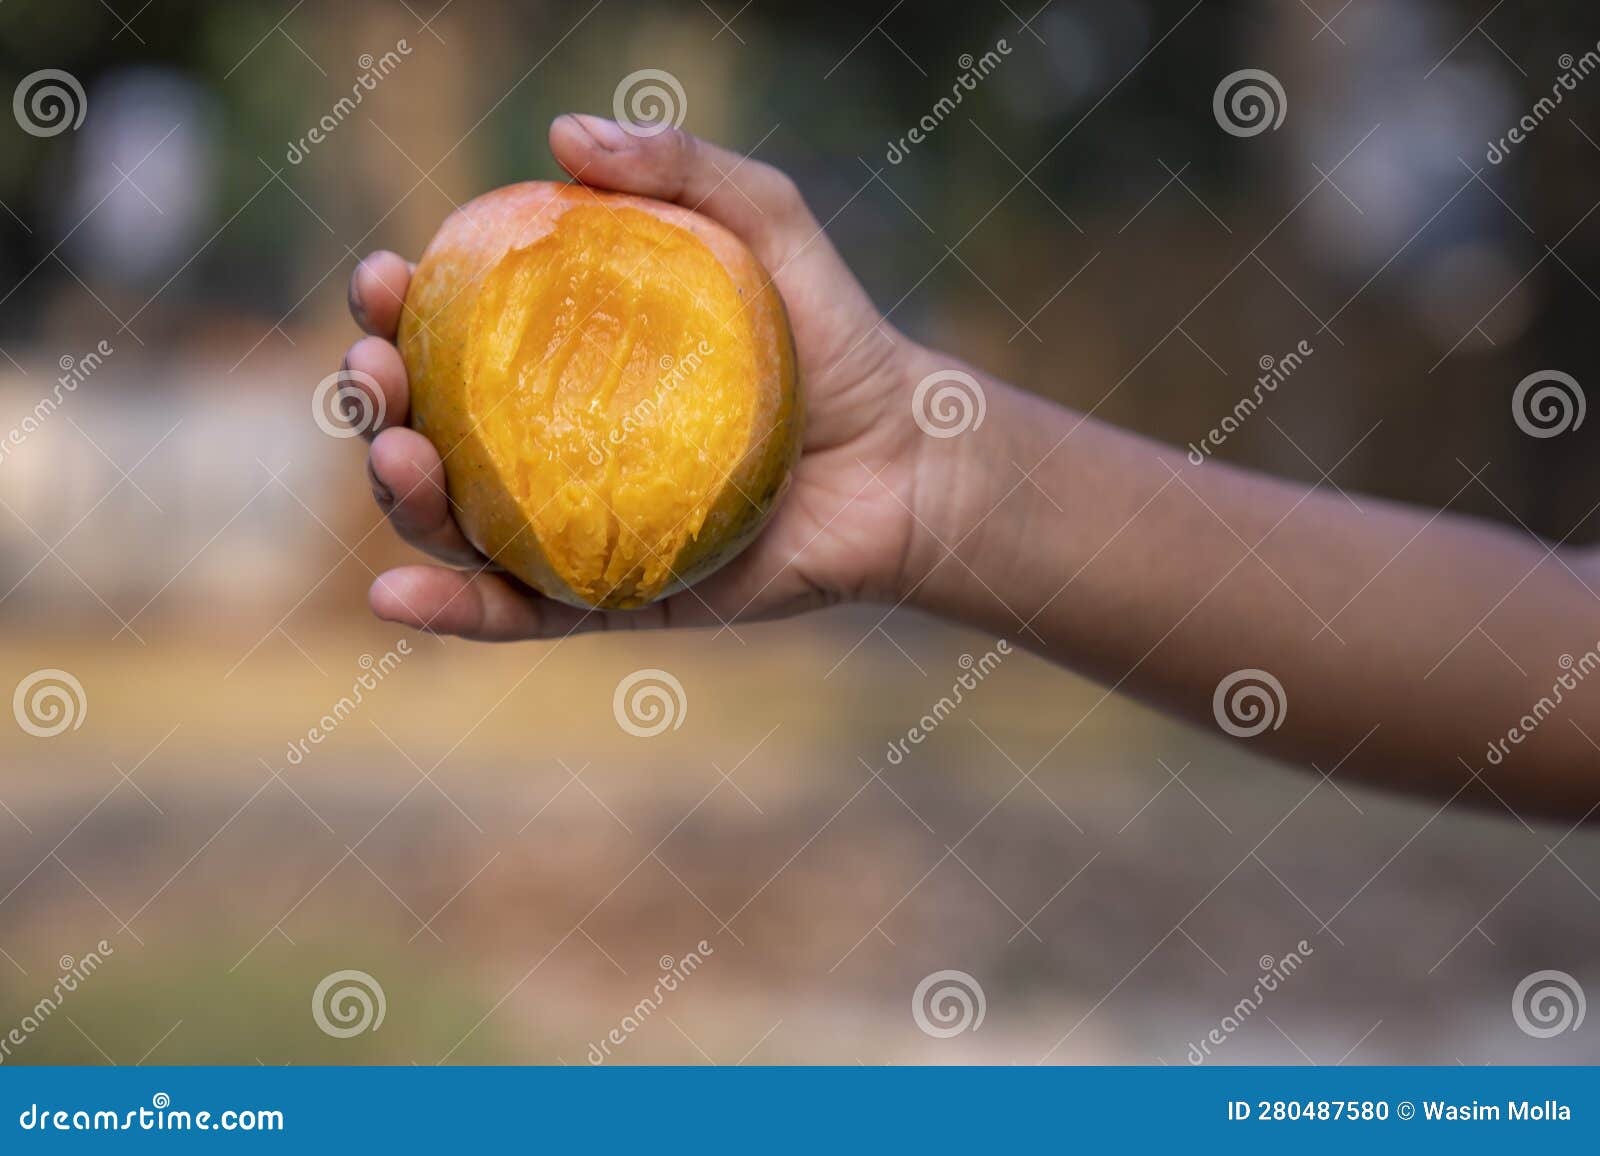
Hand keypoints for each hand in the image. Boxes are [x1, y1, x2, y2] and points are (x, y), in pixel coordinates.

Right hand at [342, 115, 927, 639]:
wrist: (904, 461)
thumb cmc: (834, 342)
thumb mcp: (768, 226)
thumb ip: (682, 169)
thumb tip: (561, 133)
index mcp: (564, 361)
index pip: (452, 332)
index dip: (397, 307)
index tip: (383, 276)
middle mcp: (551, 444)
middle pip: (430, 427)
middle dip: (375, 398)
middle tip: (371, 369)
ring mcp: (574, 526)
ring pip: (454, 524)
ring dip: (399, 495)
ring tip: (397, 454)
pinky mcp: (610, 599)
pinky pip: (518, 613)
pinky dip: (449, 613)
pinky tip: (394, 596)